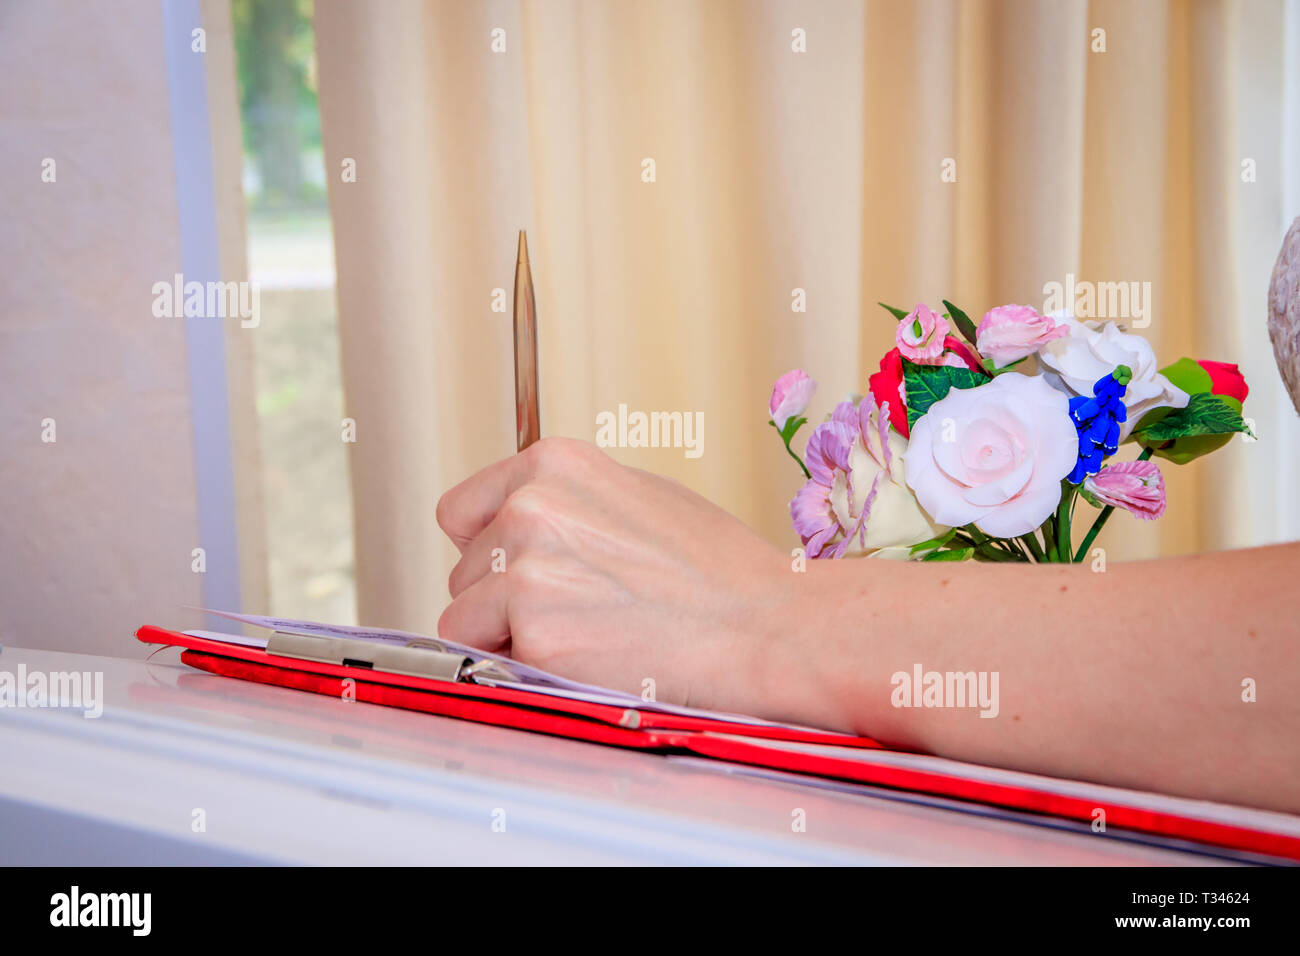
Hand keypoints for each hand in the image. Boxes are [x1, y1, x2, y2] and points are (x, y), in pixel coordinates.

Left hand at [435, 438, 792, 710]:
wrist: (764, 625)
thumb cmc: (718, 571)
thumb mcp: (635, 497)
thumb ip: (565, 504)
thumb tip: (512, 527)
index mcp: (554, 463)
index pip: (461, 511)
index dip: (485, 550)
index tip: (514, 571)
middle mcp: (530, 506)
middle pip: (463, 570)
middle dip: (500, 599)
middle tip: (576, 611)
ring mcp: (526, 569)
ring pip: (465, 618)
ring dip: (507, 638)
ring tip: (584, 634)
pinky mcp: (534, 633)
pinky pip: (490, 663)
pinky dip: (526, 670)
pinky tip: (588, 657)